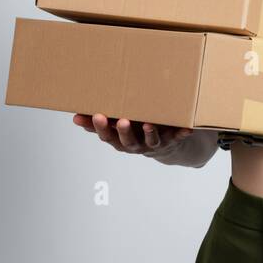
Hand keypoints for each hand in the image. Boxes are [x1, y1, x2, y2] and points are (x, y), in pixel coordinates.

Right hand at [73, 113, 194, 157]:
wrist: (165, 146)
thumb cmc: (136, 132)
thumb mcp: (116, 129)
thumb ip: (98, 124)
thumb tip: (75, 117)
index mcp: (121, 142)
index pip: (108, 137)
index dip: (101, 128)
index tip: (96, 116)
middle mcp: (137, 145)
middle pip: (128, 141)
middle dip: (124, 132)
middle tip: (121, 120)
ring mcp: (155, 144)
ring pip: (151, 141)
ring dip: (150, 133)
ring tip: (148, 123)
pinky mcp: (172, 141)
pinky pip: (178, 138)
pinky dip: (181, 134)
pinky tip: (187, 129)